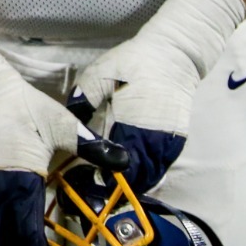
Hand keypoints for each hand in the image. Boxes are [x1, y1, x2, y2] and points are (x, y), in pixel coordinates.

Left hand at [71, 0, 245, 191]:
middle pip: (135, 178)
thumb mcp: (100, 74)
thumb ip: (84, 99)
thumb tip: (69, 122)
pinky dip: (144, 176)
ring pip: (150, 177)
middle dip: (113, 187)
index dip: (100, 179)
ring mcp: (168, 142)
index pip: (117, 165)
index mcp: (133, 124)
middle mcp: (153, 139)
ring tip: (106, 185)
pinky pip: (160, 168)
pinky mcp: (176, 141)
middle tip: (90, 189)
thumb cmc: (134, 62)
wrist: (175, 55)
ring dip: (130, 184)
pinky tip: (128, 176)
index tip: (81, 182)